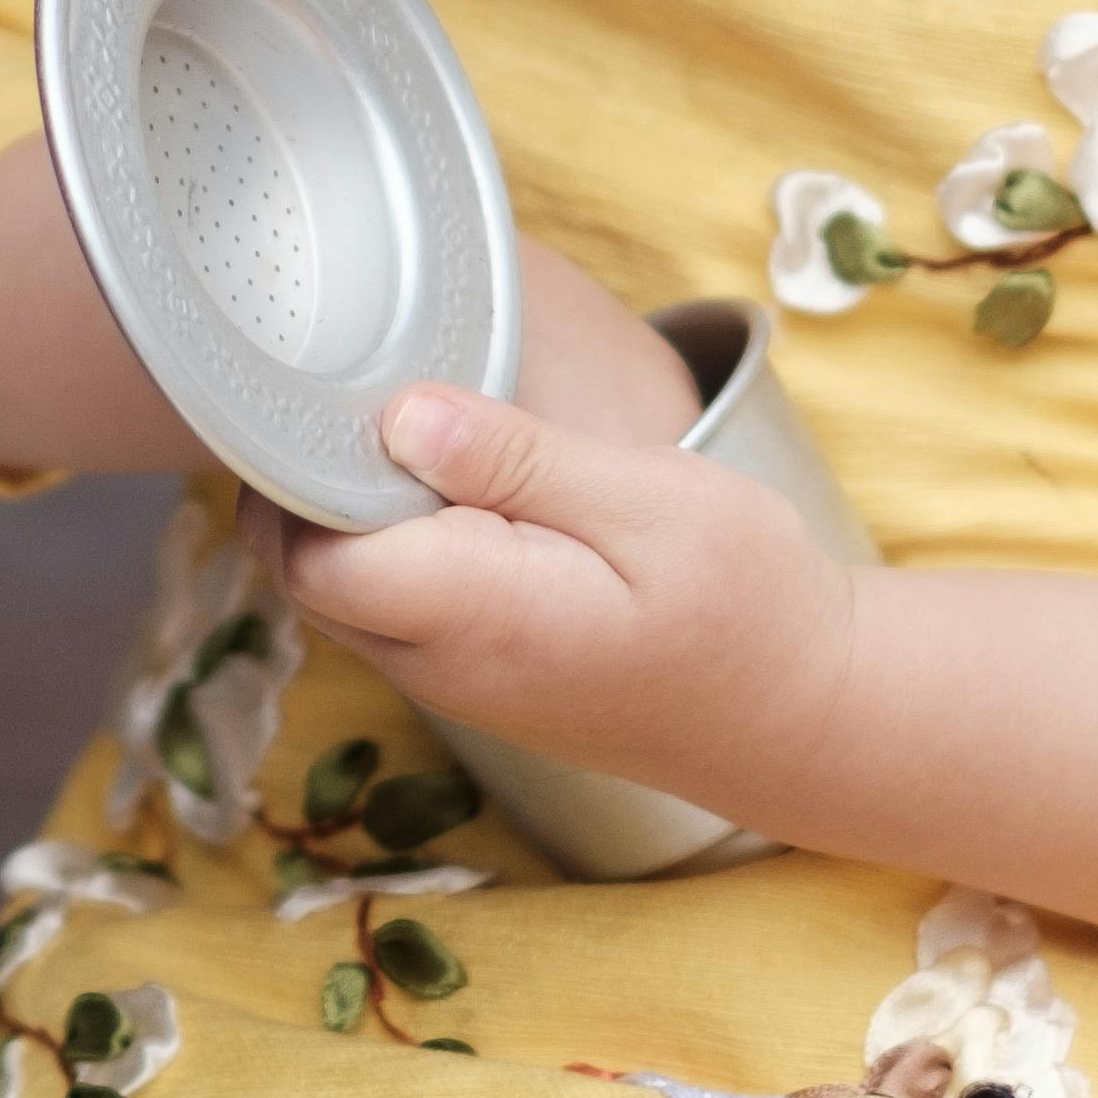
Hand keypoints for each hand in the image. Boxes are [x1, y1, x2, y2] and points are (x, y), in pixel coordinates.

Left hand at [273, 379, 859, 806]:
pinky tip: (439, 482)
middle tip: (358, 384)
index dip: (296, 464)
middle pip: (302, 571)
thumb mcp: (650, 503)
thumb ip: (516, 461)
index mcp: (476, 617)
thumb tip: (398, 417)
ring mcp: (452, 680)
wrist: (801, 714)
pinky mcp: (474, 674)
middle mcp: (439, 665)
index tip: (336, 383)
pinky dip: (382, 542)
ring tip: (403, 423)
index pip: (311, 551)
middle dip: (300, 481)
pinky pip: (385, 606)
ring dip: (340, 511)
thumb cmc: (745, 602)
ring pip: (335, 590)